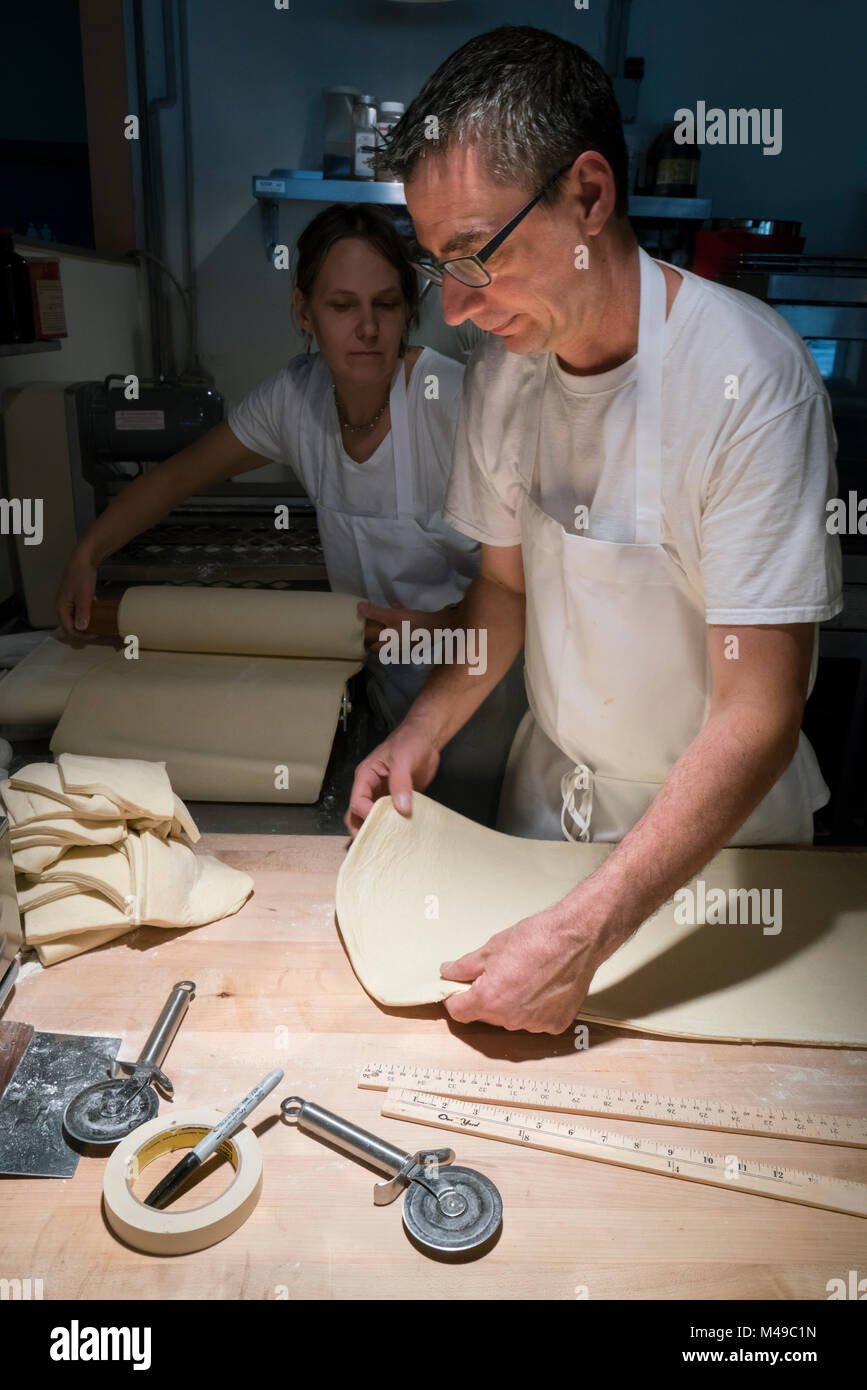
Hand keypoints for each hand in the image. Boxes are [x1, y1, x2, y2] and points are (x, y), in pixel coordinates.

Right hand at [56, 551, 96, 636]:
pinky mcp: (73, 597)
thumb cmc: (82, 575)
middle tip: (97, 631)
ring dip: (84, 623)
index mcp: (61, 607)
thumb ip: (82, 612)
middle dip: (83, 630)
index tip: (95, 634)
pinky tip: (95, 614)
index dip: (81, 635)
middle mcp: (62, 606)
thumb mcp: (84, 595)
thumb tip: (81, 628)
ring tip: (97, 625)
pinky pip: (78, 610)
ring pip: (74, 618)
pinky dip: (86, 614)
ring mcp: (67, 601)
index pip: (68, 628)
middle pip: (70, 625)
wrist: (83, 558)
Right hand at [345, 719, 440, 835]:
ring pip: (374, 816)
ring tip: (385, 844)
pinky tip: (402, 835)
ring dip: (378, 829)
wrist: (427, 738)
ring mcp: (385, 794)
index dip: (365, 814)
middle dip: (362, 828)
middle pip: (358, 813)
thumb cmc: (410, 741)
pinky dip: (395, 825)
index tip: (378, 823)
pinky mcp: (399, 799)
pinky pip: (393, 815)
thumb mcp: (403, 760)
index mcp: (366, 776)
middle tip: (371, 845)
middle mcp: (372, 788)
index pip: (357, 800)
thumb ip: (400, 784)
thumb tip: (401, 808)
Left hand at [357, 599, 449, 651]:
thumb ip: (374, 612)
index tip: (362, 632)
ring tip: (387, 614)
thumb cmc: (413, 623)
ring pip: (393, 637)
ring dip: (389, 627)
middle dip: (378, 632)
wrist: (439, 626)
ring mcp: (407, 648)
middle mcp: (397, 651)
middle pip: (383, 643)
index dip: (366, 641)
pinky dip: (399, 626)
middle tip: (373, 622)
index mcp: (389, 648)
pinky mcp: (415, 642)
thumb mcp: (392, 615)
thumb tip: (358, 607)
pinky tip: (400, 611)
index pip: (372, 649)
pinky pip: (402, 634)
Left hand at [441, 897, 613, 1033]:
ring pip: (511, 1019)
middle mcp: (509, 1019)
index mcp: (488, 1000)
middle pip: (485, 1015)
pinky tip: (542, 987)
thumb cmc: (537, 939)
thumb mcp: (491, 948)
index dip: (455, 998)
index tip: (458, 990)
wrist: (576, 938)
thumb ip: (464, 966)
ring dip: (511, 1004)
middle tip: (497, 974)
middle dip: (485, 998)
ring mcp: (534, 1024)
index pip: (458, 1012)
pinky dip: (535, 1008)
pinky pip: (535, 1020)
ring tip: (524, 977)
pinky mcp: (555, 1024)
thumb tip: (448, 972)